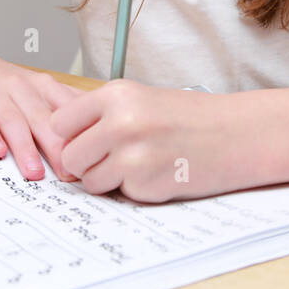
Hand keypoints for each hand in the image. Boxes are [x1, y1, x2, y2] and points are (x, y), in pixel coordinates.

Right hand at [0, 51, 87, 180]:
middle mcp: (20, 88)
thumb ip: (65, 107)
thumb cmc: (4, 85)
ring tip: (34, 172)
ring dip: (24, 147)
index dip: (80, 134)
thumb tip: (100, 130)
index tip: (91, 159)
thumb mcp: (38, 89)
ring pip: (12, 120)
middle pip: (42, 118)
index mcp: (42, 86)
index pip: (66, 110)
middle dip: (57, 147)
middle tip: (68, 173)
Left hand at [50, 79, 241, 201]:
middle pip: (69, 156)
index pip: (60, 123)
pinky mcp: (145, 182)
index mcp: (116, 94)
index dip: (71, 136)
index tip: (88, 140)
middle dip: (87, 163)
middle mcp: (120, 121)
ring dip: (108, 179)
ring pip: (89, 180)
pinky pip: (119, 193)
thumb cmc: (189, 118)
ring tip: (140, 163)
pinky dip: (134, 189)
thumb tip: (51, 124)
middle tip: (115, 157)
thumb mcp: (141, 100)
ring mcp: (132, 154)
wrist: (237, 135)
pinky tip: (158, 172)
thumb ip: (100, 113)